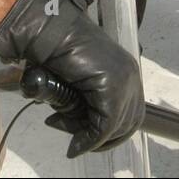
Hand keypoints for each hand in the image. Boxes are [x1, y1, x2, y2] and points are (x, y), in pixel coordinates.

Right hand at [0, 0, 143, 156]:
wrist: (48, 32)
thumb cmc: (56, 50)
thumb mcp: (78, 81)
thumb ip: (88, 100)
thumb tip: (85, 128)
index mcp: (125, 69)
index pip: (129, 112)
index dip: (107, 132)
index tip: (80, 136)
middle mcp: (130, 74)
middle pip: (128, 122)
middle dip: (100, 137)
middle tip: (73, 137)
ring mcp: (124, 79)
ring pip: (116, 126)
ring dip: (90, 137)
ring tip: (63, 127)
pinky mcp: (112, 87)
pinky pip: (105, 125)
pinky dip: (89, 139)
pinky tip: (74, 145)